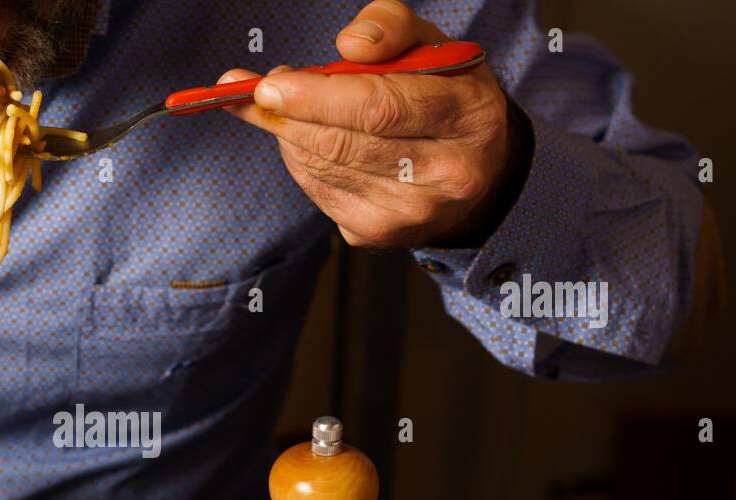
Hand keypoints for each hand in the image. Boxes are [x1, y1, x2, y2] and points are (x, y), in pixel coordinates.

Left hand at [222, 0, 523, 248]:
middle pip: (343, 143)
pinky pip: (318, 191)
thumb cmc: (444, 95)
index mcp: (468, 117)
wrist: (474, 168)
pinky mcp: (378, 234)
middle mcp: (446, 175)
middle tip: (261, 91)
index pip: (379, 109)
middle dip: (289, 115)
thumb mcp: (431, 47)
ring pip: (323, 167)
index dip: (316, 97)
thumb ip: (390, 28)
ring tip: (281, 106)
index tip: (270, 85)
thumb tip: (347, 45)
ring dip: (289, 134)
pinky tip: (304, 138)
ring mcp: (411, 214)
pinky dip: (300, 160)